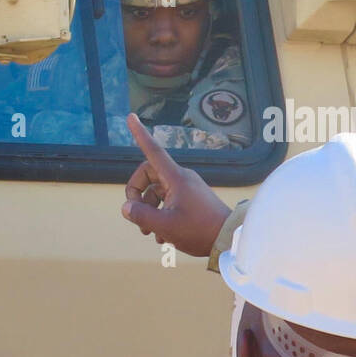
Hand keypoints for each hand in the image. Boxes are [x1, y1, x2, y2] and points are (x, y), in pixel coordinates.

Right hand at [121, 113, 231, 256]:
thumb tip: (126, 207)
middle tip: (134, 214)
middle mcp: (181, 178)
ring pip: (156, 192)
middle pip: (148, 175)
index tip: (131, 117)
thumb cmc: (199, 230)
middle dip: (137, 194)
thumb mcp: (164, 226)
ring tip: (149, 231)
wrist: (229, 239)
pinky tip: (161, 235)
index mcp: (175, 177)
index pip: (153, 150)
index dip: (140, 134)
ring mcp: (186, 189)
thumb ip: (141, 215)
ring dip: (147, 210)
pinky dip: (159, 216)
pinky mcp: (190, 200)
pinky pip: (167, 202)